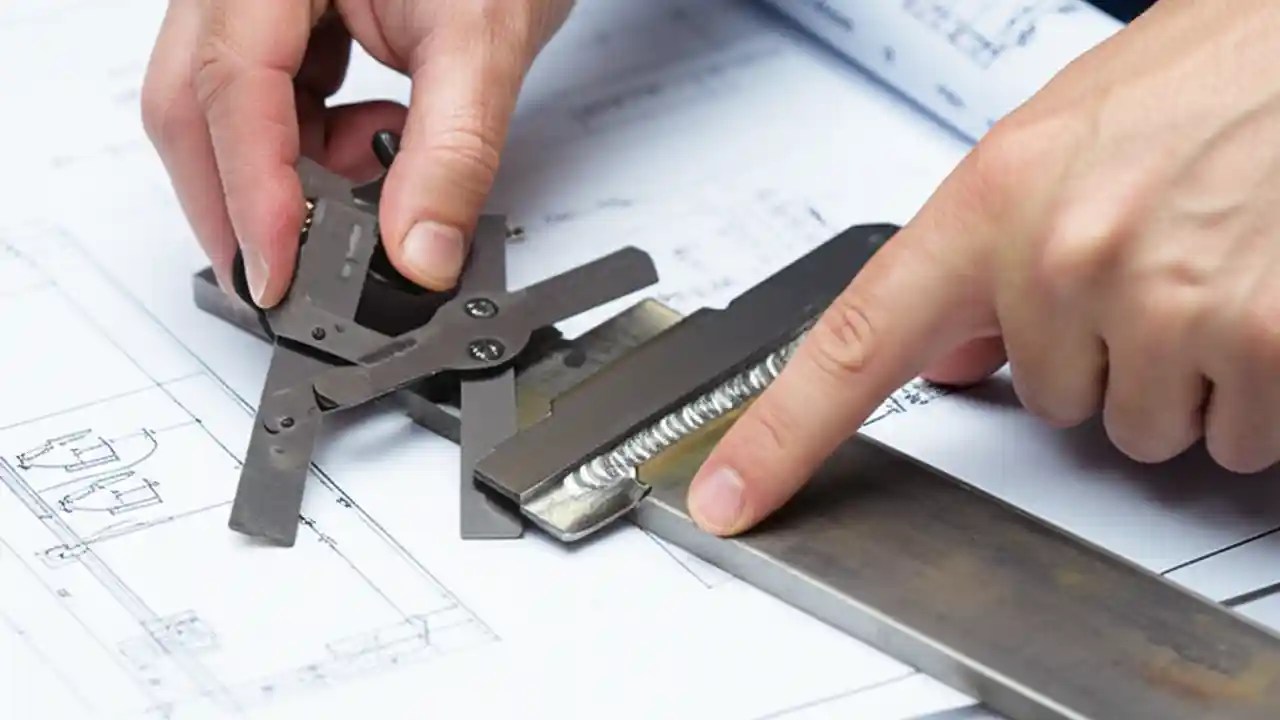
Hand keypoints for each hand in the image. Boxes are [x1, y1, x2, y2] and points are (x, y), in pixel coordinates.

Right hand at [141, 0, 571, 304]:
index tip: (278, 272)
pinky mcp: (279, 27)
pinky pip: (266, 105)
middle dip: (242, 202)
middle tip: (291, 277)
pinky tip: (371, 145)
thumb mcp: (483, 43)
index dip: (249, 190)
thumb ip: (452, 154)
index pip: (231, 82)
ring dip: (285, 178)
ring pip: (222, 114)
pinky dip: (310, 152)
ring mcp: (251, 3)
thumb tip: (419, 256)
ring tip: (373, 179)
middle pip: (195, 105)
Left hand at [687, 0, 1279, 534]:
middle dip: (1094, 353)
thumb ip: (988, 250)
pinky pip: (1231, 437)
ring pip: (1136, 430)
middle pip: (1042, 403)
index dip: (780, 436)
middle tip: (1150, 262)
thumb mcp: (1059, 142)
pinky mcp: (1259, 340)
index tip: (732, 495)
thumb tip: (955, 352)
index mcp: (992, 201)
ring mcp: (1160, 301)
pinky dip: (1252, 391)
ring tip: (1211, 267)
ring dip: (1174, 375)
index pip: (854, 343)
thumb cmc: (1206, 72)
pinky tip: (1259, 297)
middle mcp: (1062, 256)